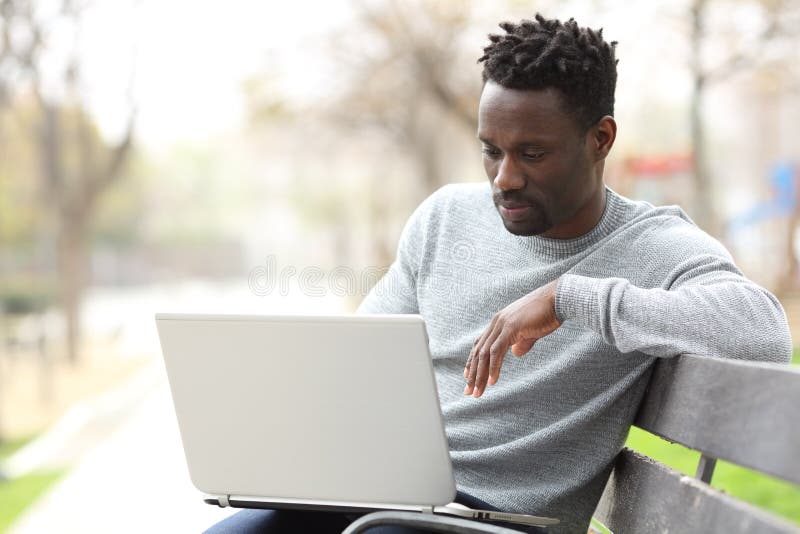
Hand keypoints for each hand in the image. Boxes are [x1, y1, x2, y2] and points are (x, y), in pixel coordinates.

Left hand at [464, 279, 560, 397]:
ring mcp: (502, 324)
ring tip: (477, 392)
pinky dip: (493, 368)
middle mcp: (496, 322)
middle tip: (469, 391)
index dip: (472, 361)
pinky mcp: (510, 328)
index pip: (480, 344)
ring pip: (484, 354)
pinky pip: (497, 352)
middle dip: (473, 373)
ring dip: (480, 375)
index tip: (467, 376)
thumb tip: (515, 353)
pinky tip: (491, 382)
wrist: (558, 300)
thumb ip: (522, 343)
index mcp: (499, 322)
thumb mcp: (531, 332)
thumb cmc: (547, 314)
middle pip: (478, 351)